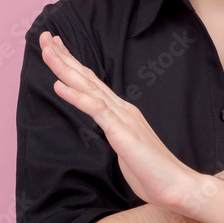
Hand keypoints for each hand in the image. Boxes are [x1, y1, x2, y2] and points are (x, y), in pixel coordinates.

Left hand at [38, 31, 198, 210]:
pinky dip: (76, 97)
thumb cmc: (153, 172)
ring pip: (89, 87)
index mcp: (122, 112)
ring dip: (65, 68)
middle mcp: (122, 109)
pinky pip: (96, 111)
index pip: (93, 82)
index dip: (72, 64)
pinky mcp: (122, 133)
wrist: (178, 185)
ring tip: (48, 51)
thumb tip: (108, 130)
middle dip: (64, 57)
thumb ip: (116, 134)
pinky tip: (59, 86)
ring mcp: (123, 119)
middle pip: (88, 78)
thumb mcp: (127, 148)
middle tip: (45, 37)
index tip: (55, 47)